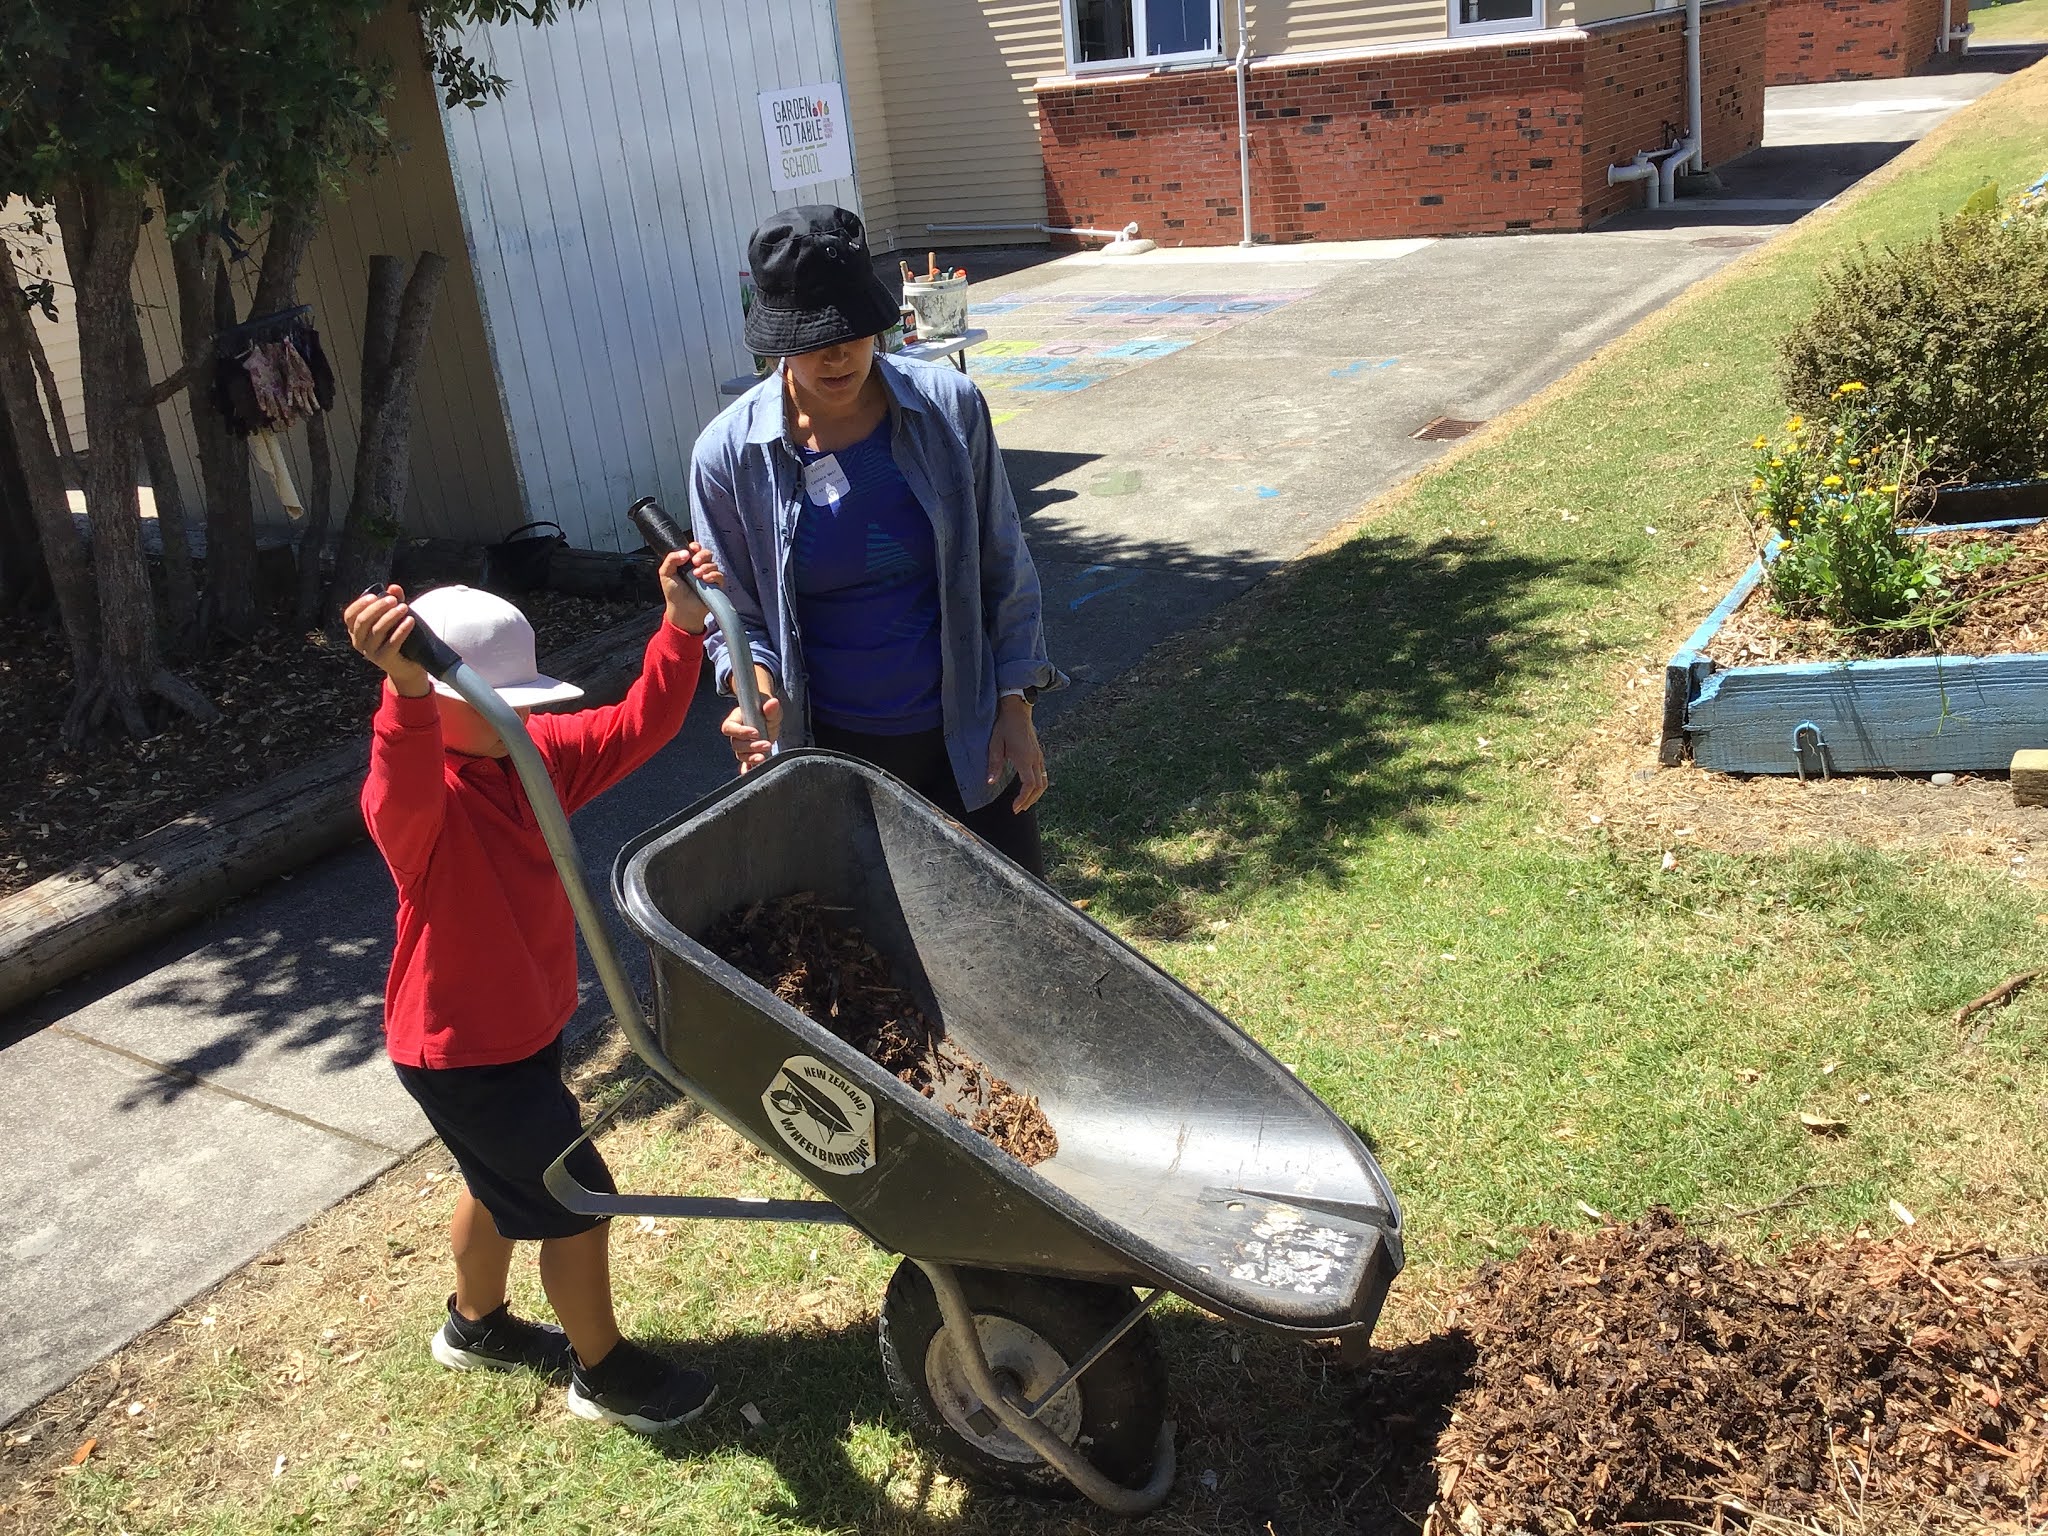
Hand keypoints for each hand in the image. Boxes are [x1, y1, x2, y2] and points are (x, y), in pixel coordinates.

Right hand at [343, 586, 430, 696]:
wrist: (406, 667)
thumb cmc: (395, 638)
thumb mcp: (392, 618)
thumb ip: (392, 602)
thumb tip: (394, 587)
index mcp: (356, 631)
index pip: (349, 616)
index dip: (359, 604)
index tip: (373, 596)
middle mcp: (359, 642)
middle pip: (363, 621)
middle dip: (378, 608)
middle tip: (394, 600)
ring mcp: (370, 652)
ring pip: (377, 630)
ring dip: (391, 616)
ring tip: (405, 607)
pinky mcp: (384, 659)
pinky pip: (392, 642)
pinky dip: (401, 630)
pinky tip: (410, 621)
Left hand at [661, 544, 719, 632]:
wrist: (681, 609)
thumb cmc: (673, 593)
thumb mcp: (665, 573)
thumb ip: (671, 559)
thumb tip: (686, 552)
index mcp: (688, 562)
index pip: (695, 549)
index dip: (695, 547)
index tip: (692, 550)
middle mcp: (699, 567)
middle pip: (707, 553)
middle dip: (702, 555)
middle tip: (695, 562)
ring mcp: (708, 576)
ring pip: (713, 563)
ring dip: (705, 567)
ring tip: (696, 575)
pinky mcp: (716, 585)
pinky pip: (720, 575)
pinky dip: (713, 575)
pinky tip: (705, 580)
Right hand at [721, 664, 781, 771]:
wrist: (768, 717)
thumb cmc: (765, 709)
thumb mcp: (770, 707)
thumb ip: (770, 708)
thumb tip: (773, 703)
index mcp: (736, 720)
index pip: (730, 727)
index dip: (741, 732)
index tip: (756, 732)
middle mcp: (736, 734)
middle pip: (736, 744)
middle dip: (750, 746)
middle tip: (766, 744)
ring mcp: (742, 746)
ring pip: (741, 755)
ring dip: (751, 758)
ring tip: (764, 757)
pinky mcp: (749, 754)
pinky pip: (745, 764)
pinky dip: (747, 769)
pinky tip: (750, 773)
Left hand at [986, 695, 1046, 812]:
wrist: (1018, 710)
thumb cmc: (1004, 726)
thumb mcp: (995, 744)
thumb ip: (994, 764)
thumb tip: (990, 782)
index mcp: (1024, 758)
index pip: (1029, 785)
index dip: (1023, 799)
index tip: (1015, 808)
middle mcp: (1035, 759)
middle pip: (1039, 787)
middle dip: (1030, 800)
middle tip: (1018, 809)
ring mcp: (1039, 756)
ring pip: (1044, 781)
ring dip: (1036, 795)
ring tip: (1025, 802)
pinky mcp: (1039, 754)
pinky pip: (1043, 774)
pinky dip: (1038, 785)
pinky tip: (1029, 788)